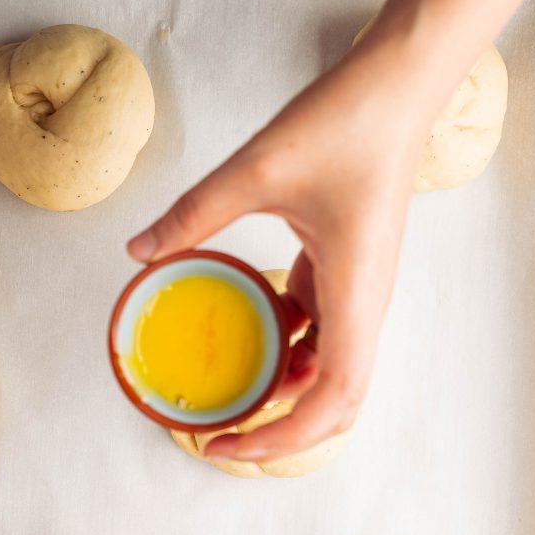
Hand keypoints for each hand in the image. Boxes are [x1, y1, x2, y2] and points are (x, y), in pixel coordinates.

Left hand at [127, 43, 437, 462]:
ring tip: (228, 393)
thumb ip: (194, 214)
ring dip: (284, 391)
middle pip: (338, 403)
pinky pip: (320, 329)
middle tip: (222, 436)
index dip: (282, 438)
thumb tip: (138, 250)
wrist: (396, 91)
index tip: (227, 444)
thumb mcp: (257, 169)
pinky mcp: (348, 269)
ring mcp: (359, 290)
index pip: (332, 401)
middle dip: (283, 430)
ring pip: (331, 368)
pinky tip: (245, 331)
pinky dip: (286, 346)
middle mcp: (364, 305)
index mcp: (354, 296)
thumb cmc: (347, 127)